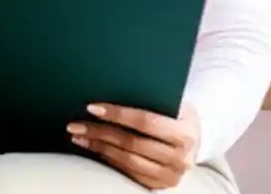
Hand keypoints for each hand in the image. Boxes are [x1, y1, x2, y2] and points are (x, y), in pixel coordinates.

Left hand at [68, 102, 200, 190]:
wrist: (195, 139)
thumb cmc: (176, 115)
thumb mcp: (173, 104)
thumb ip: (150, 98)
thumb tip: (110, 86)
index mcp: (185, 133)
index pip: (145, 122)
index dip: (118, 114)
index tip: (92, 107)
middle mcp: (181, 158)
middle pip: (132, 144)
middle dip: (100, 132)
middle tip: (75, 124)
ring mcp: (170, 175)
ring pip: (127, 161)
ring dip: (99, 148)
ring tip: (78, 136)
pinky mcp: (159, 185)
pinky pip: (128, 173)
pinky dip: (108, 160)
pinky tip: (94, 150)